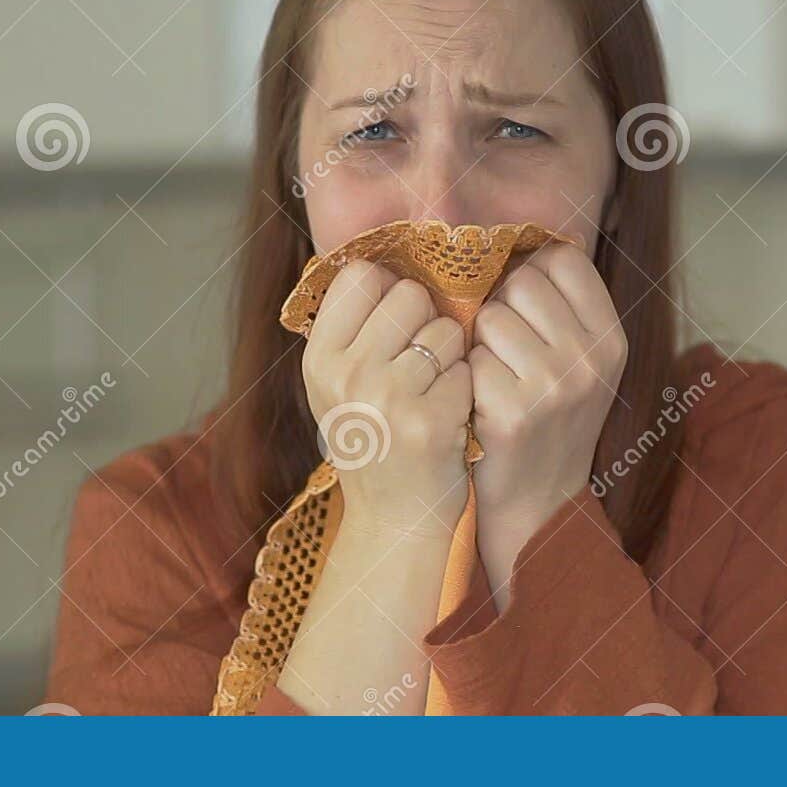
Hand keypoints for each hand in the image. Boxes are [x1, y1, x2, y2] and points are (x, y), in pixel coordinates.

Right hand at [301, 259, 471, 537]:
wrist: (394, 524)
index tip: (395, 321)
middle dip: (427, 320)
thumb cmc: (375, 443)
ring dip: (452, 356)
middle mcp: (346, 374)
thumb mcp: (337, 387)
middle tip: (421, 361)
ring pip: (446, 330)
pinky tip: (450, 416)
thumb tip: (384, 262)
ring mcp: (387, 399)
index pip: (361, 275)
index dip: (389, 289)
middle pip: (410, 294)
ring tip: (435, 391)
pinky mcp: (429, 423)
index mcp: (318, 358)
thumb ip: (352, 329)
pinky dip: (467, 389)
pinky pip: (467, 370)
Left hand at [469, 243, 627, 533]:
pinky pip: (469, 359)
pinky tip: (480, 404)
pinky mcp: (511, 414)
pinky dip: (465, 378)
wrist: (539, 508)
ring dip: (479, 343)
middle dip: (501, 307)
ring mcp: (553, 386)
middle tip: (504, 349)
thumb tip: (528, 241)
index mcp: (611, 339)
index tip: (523, 301)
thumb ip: (564, 308)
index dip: (533, 269)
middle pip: (521, 281)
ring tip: (493, 377)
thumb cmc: (551, 422)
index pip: (564, 259)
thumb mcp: (583, 364)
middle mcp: (590, 359)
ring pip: (490, 317)